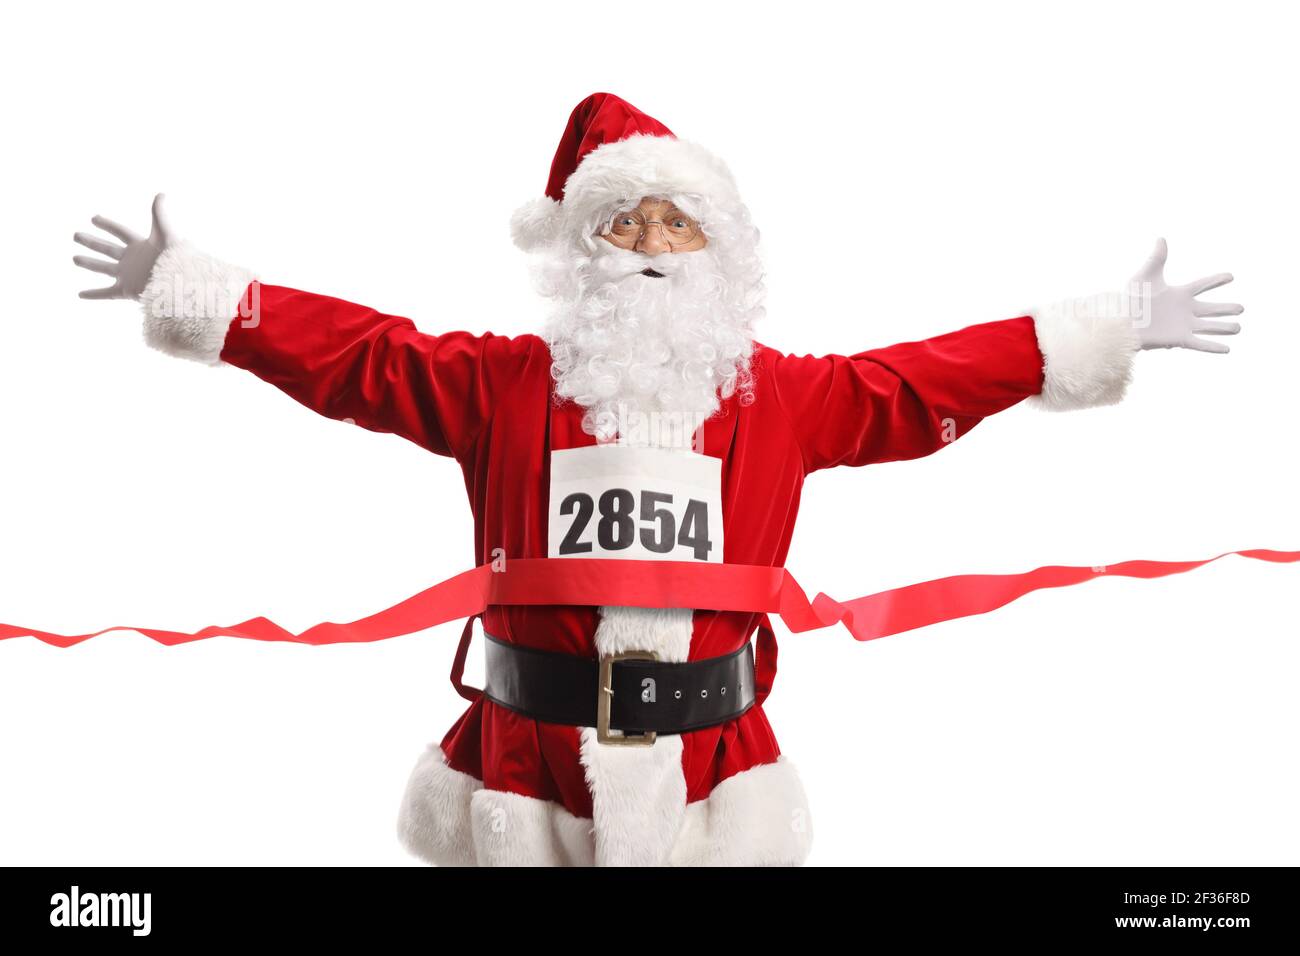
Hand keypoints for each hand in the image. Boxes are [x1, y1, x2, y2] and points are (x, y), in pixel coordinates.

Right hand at [73, 193, 174, 300]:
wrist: (178, 283)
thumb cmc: (175, 258)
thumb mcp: (165, 233)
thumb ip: (160, 214)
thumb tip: (161, 194)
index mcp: (140, 246)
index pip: (120, 232)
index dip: (107, 225)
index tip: (93, 218)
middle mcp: (132, 260)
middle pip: (108, 249)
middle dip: (92, 242)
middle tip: (75, 235)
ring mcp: (128, 275)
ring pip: (104, 268)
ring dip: (89, 263)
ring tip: (75, 258)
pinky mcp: (126, 290)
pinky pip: (106, 293)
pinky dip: (93, 294)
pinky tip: (80, 294)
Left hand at [1127, 238, 1242, 352]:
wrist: (1122, 320)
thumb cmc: (1131, 298)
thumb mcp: (1146, 275)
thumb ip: (1157, 258)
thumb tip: (1161, 238)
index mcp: (1179, 294)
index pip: (1202, 285)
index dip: (1216, 280)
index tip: (1231, 276)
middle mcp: (1184, 310)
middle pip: (1211, 309)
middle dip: (1226, 309)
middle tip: (1242, 308)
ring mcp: (1183, 325)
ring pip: (1209, 326)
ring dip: (1224, 327)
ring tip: (1239, 328)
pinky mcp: (1179, 339)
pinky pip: (1200, 343)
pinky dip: (1214, 347)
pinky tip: (1227, 349)